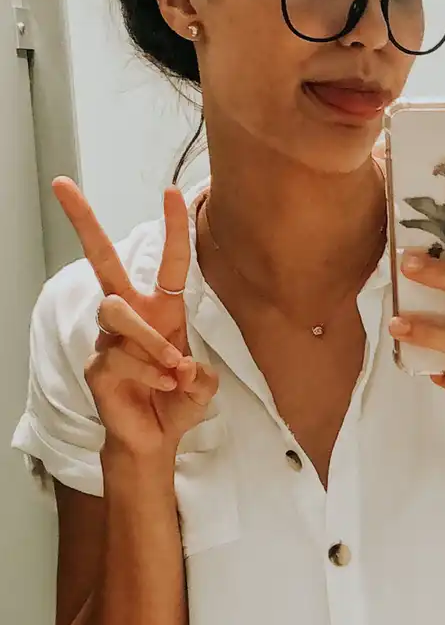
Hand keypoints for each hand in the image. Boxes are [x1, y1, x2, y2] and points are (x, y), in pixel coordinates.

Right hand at [52, 178, 218, 460]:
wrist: (156, 439)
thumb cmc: (176, 401)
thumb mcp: (202, 386)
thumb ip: (201, 374)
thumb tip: (183, 365)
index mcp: (161, 311)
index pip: (168, 263)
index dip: (172, 229)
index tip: (171, 192)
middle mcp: (131, 317)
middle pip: (103, 260)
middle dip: (84, 222)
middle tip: (63, 185)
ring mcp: (109, 338)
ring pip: (121, 313)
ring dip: (153, 342)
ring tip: (173, 370)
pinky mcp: (97, 364)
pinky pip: (120, 354)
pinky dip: (151, 373)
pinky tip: (163, 388)